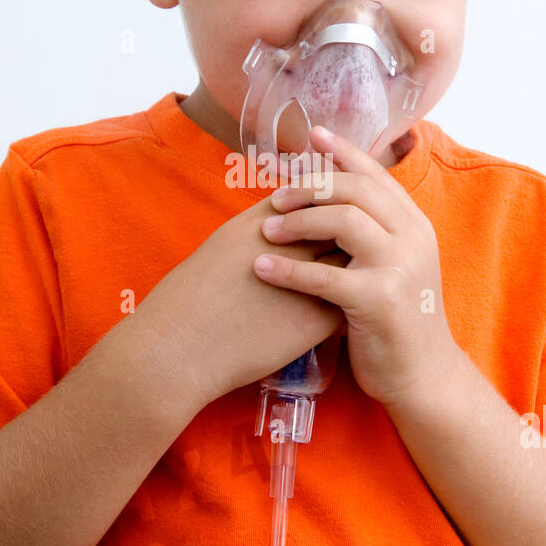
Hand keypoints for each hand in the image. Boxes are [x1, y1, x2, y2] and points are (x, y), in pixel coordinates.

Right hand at [128, 187, 349, 407]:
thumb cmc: (186, 300)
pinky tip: (360, 304)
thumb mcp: (222, 246)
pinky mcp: (316, 319)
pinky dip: (358, 297)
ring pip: (353, 261)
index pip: (315, 199)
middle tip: (366, 237)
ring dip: (362, 262)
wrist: (179, 347)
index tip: (342, 210)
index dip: (331, 203)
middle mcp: (291, 246)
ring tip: (367, 268)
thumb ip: (256, 231)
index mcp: (262, 224)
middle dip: (354, 228)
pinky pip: (350, 301)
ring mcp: (308, 282)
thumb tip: (279, 225)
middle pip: (341, 223)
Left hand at [252, 125, 460, 408]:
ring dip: (298, 221)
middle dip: (310, 186)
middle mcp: (413, 239)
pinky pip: (324, 275)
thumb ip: (375, 233)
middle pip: (357, 189)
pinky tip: (262, 267)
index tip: (312, 136)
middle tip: (275, 196)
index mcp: (415, 225)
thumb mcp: (394, 266)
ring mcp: (400, 268)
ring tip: (266, 230)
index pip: (376, 175)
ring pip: (343, 221)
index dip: (343, 152)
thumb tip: (333, 199)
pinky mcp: (380, 301)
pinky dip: (288, 269)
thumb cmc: (396, 321)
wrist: (423, 376)